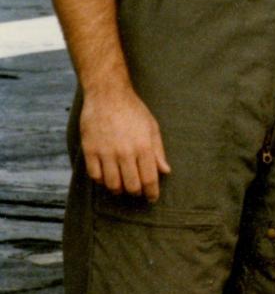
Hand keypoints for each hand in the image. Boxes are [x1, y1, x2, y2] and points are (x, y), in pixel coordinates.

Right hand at [80, 83, 170, 200]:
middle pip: (131, 186)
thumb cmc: (133, 110)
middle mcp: (125, 152)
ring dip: (119, 189)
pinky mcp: (90, 150)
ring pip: (112, 185)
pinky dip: (102, 181)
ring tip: (122, 186)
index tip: (152, 198)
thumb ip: (158, 151)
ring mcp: (106, 152)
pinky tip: (107, 177)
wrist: (108, 94)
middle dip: (136, 193)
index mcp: (143, 146)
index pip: (149, 179)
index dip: (152, 193)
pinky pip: (95, 176)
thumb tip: (165, 171)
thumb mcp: (152, 127)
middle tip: (137, 192)